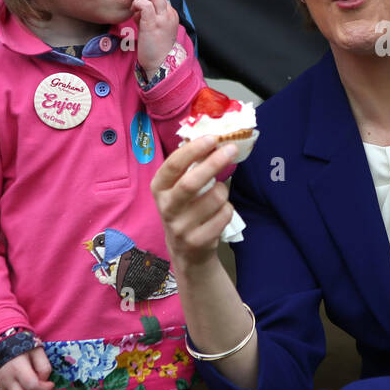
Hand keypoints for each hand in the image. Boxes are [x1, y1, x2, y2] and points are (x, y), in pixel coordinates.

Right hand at [0, 347, 52, 389]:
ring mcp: (3, 387)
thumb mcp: (37, 350)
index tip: (51, 384)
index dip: (45, 388)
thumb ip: (44, 366)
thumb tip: (44, 381)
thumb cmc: (22, 347)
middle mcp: (8, 380)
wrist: (2, 346)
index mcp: (17, 367)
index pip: (32, 385)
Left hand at [131, 0, 177, 77]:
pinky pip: (145, 5)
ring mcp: (162, 19)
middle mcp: (169, 14)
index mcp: (171, 14)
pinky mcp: (153, 24)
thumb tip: (137, 7)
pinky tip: (133, 13)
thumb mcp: (154, 27)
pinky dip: (137, 4)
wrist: (159, 63)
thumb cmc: (155, 47)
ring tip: (132, 0)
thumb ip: (147, 16)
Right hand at [151, 135, 239, 272]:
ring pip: (215, 198)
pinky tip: (220, 213)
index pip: (173, 165)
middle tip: (231, 149)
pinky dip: (228, 209)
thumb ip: (191, 167)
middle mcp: (166, 208)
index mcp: (159, 188)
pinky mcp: (197, 241)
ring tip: (220, 193)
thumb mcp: (178, 188)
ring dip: (224, 190)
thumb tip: (215, 140)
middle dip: (214, 163)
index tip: (212, 138)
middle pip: (191, 183)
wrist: (186, 251)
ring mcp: (180, 227)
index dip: (193, 150)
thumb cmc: (186, 209)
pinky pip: (224, 215)